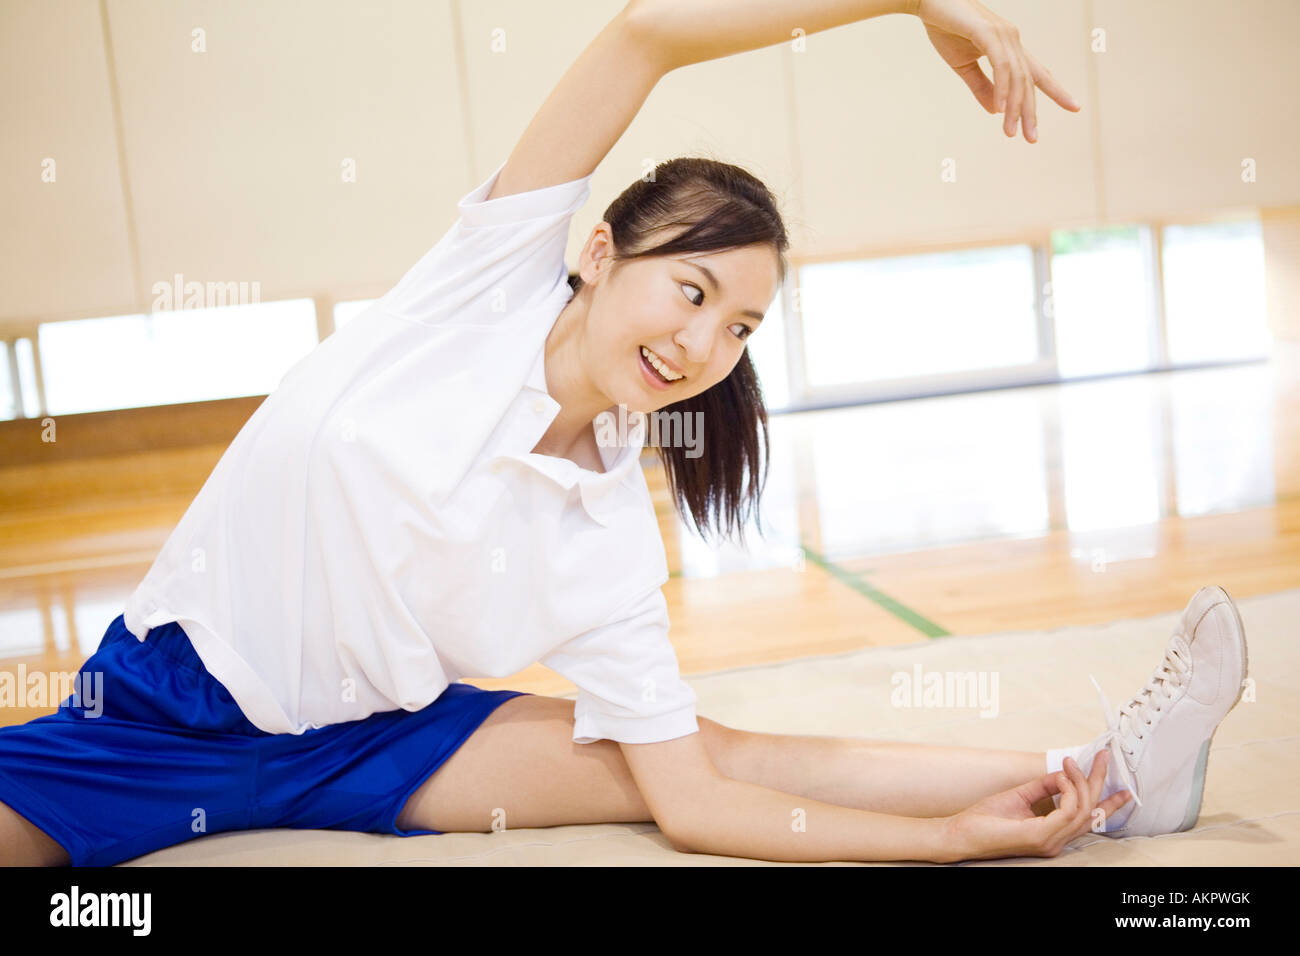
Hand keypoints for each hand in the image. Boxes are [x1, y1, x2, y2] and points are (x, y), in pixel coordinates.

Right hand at [910, 0, 1079, 142]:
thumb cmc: (945, 28)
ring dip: (1015, 108)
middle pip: (1029, 81)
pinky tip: (1000, 110)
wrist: (927, 1)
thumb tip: (995, 111)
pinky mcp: (988, 33)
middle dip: (1031, 111)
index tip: (1074, 107)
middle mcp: (1012, 39)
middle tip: (1032, 138)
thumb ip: (981, 87)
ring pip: (1017, 78)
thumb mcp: (963, 65)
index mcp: (1009, 46)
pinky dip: (1003, 89)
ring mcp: (1002, 35)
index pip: (1037, 72)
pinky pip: (1001, 67)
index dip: (1056, 90)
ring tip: (1011, 132)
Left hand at [936, 752, 1132, 862]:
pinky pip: (1067, 811)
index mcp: (1054, 832)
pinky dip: (1068, 790)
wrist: (962, 834)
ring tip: (1072, 762)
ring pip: (1083, 810)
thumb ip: (1043, 787)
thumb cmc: (986, 819)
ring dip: (1081, 782)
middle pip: (1091, 812)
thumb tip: (1062, 773)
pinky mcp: (1041, 837)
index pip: (1088, 819)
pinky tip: (1062, 777)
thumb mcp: (1019, 796)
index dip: (1109, 803)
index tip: (1125, 787)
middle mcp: (1057, 840)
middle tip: (1106, 756)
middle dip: (1100, 782)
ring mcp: (1051, 842)